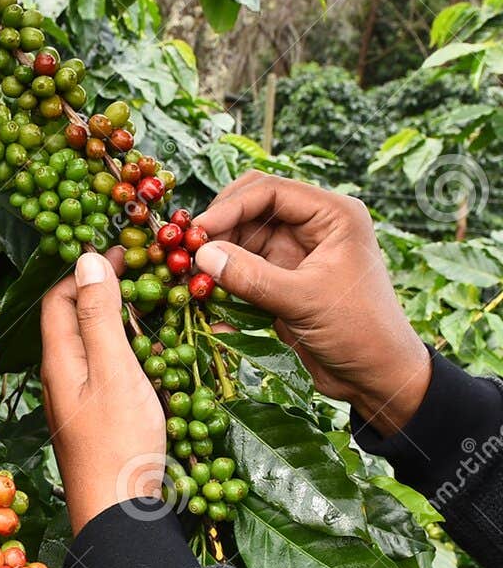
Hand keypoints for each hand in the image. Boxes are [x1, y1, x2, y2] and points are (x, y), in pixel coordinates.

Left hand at [41, 251, 166, 534]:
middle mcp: (60, 378)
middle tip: (142, 271)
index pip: (59, 298)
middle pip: (73, 319)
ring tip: (152, 304)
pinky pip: (105, 371)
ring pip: (91, 346)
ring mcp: (76, 401)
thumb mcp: (114, 372)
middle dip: (102, 289)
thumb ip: (100, 317)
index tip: (123, 250)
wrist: (120, 516)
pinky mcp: (95, 420)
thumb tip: (87, 260)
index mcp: (57, 361)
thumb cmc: (119, 445)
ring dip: (117, 319)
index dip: (86, 268)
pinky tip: (152, 354)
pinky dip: (126, 351)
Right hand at [193, 171, 429, 434]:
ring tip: (195, 280)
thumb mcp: (304, 301)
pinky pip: (243, 269)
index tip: (198, 232)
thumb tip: (202, 255)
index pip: (271, 191)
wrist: (376, 376)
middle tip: (191, 253)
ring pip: (242, 239)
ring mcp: (296, 253)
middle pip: (251, 209)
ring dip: (218, 257)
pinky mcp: (282, 280)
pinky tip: (209, 301)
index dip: (230, 206)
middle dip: (220, 229)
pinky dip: (224, 281)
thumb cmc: (360, 330)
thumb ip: (252, 277)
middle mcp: (313, 227)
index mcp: (332, 215)